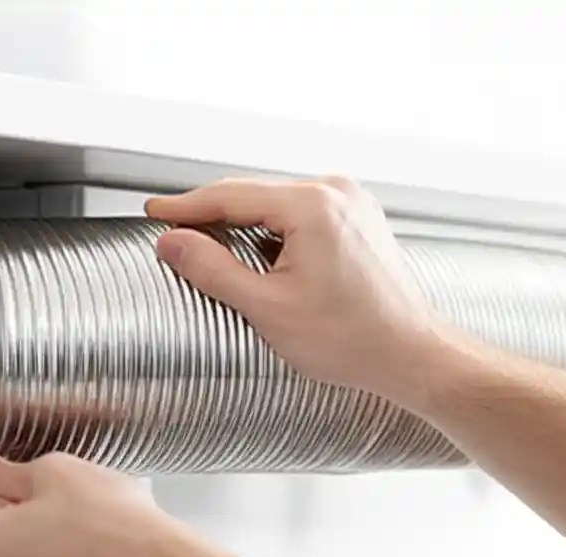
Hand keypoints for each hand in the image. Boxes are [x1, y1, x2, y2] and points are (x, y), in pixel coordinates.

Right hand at [147, 177, 448, 400]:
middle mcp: (335, 192)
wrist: (410, 354)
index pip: (230, 195)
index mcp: (312, 206)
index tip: (154, 211)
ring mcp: (351, 202)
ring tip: (205, 239)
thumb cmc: (353, 339)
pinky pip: (299, 212)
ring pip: (275, 201)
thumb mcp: (267, 308)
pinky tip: (254, 249)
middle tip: (170, 226)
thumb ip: (212, 269)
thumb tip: (172, 242)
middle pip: (252, 192)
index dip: (185, 206)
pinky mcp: (357, 218)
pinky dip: (270, 226)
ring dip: (240, 219)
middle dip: (210, 212)